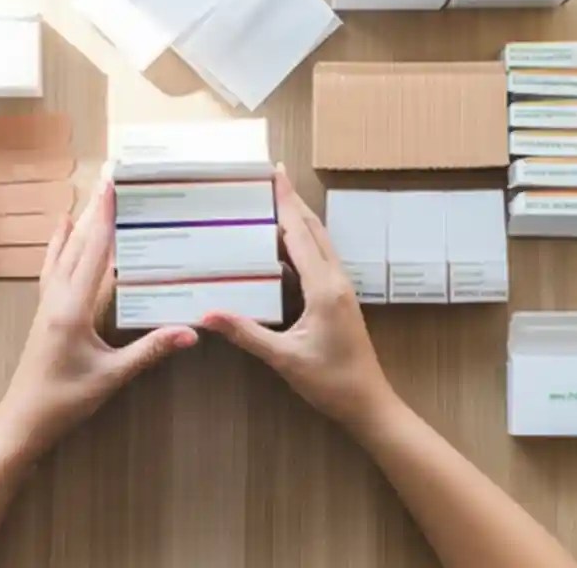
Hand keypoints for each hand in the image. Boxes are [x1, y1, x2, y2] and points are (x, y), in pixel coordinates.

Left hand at [0, 180, 197, 458]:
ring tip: (87, 196)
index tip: (113, 187)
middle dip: (94, 212)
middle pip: (77, 245)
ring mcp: (46, 304)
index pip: (93, 253)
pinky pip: (52, 268)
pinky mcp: (44, 313)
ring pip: (62, 254)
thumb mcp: (112, 376)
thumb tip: (191, 333)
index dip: (105, 219)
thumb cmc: (65, 400)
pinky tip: (60, 233)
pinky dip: (58, 245)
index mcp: (73, 308)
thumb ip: (150, 351)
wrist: (23, 421)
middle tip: (109, 180)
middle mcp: (56, 298)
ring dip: (78, 225)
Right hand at [200, 168, 394, 430]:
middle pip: (313, 229)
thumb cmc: (330, 382)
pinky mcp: (339, 298)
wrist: (368, 403)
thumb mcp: (284, 358)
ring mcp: (340, 288)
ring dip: (298, 218)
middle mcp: (335, 280)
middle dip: (292, 201)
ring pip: (319, 242)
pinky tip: (284, 244)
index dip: (284, 202)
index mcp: (324, 287)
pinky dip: (302, 241)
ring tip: (275, 200)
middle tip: (270, 175)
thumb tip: (207, 314)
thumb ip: (247, 333)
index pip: (300, 233)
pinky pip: (319, 258)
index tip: (273, 173)